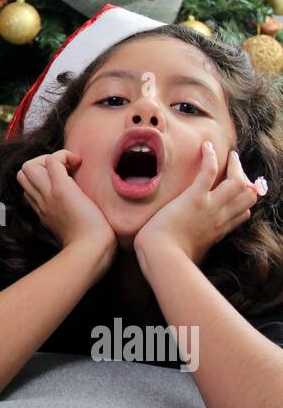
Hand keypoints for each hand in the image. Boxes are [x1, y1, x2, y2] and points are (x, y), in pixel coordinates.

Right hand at [16, 148, 116, 270]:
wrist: (90, 250)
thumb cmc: (89, 245)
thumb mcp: (70, 232)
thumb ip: (68, 220)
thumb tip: (79, 209)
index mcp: (43, 212)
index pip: (29, 189)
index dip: (42, 180)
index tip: (63, 183)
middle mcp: (41, 202)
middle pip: (22, 174)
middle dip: (40, 165)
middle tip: (65, 171)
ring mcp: (48, 194)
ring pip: (29, 165)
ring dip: (49, 159)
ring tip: (69, 167)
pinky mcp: (61, 188)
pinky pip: (51, 160)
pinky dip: (64, 156)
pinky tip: (78, 164)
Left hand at [134, 141, 261, 267]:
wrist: (161, 258)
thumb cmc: (168, 260)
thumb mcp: (191, 256)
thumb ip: (195, 249)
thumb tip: (189, 252)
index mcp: (219, 232)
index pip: (243, 213)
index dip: (243, 201)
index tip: (237, 191)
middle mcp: (220, 218)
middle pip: (248, 196)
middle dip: (246, 179)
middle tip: (235, 167)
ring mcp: (209, 207)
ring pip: (237, 182)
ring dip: (235, 165)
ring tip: (229, 155)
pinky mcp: (194, 198)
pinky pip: (209, 172)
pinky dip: (210, 157)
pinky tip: (206, 146)